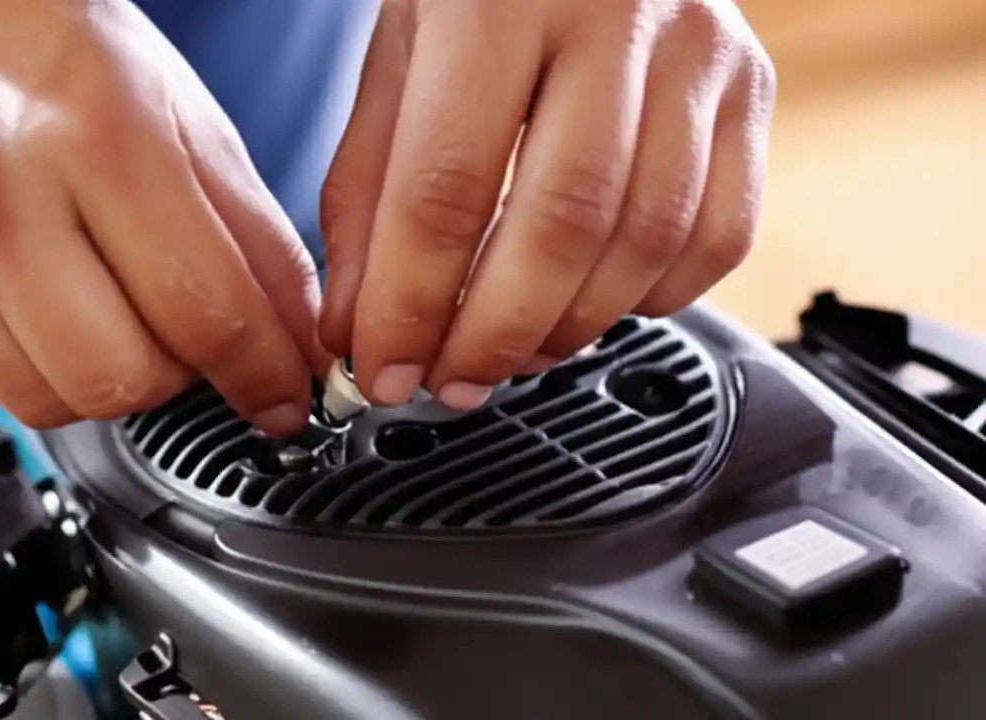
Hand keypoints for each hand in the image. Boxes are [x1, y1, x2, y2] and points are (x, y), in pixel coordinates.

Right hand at [0, 0, 327, 433]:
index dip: (262, 376)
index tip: (282, 400)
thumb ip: (256, 242)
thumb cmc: (60, 54)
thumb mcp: (188, 120)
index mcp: (98, 136)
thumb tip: (298, 351)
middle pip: (120, 380)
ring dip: (102, 381)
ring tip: (108, 316)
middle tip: (180, 339)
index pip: (204, 312)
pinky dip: (33, 370)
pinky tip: (39, 306)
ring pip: (48, 403)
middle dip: (175, 380)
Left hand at [319, 0, 774, 409]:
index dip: (412, 303)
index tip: (385, 368)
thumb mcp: (398, 54)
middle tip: (448, 382)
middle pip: (562, 223)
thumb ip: (371, 189)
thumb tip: (360, 324)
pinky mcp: (751, 86)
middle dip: (496, 333)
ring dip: (570, 327)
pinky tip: (593, 304)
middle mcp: (616, 11)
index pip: (447, 186)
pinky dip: (654, 299)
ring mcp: (700, 48)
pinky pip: (721, 233)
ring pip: (648, 238)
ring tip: (510, 354)